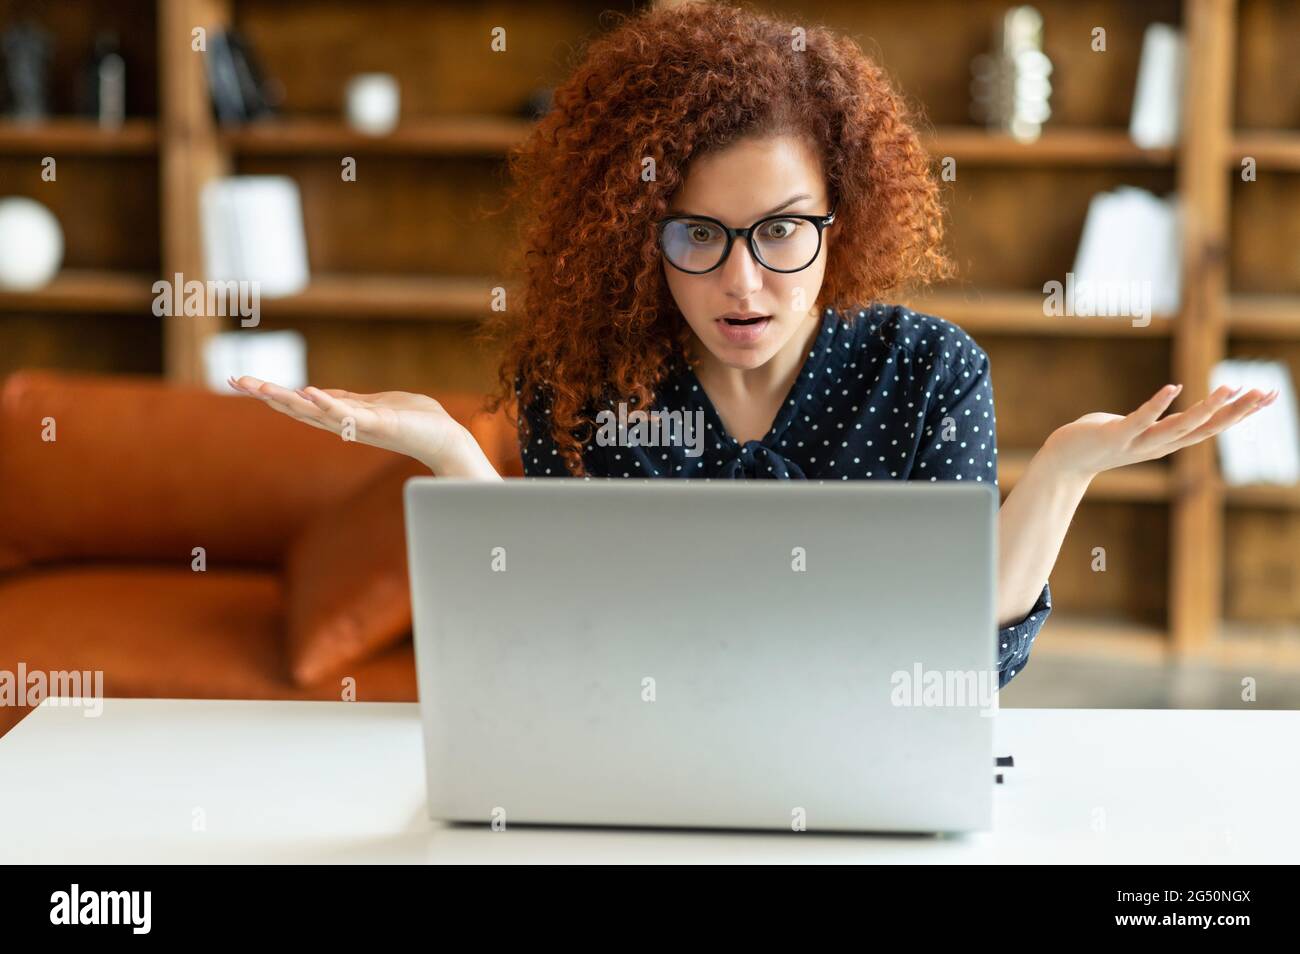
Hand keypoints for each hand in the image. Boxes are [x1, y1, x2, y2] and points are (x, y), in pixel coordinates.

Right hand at [227, 375, 470, 468]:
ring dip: (288, 399)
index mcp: (342, 417)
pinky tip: (309, 392)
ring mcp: (359, 425)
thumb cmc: (413, 421)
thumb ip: (347, 402)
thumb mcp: (373, 406)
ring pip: (316, 412)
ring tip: (261, 387)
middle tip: (236, 381)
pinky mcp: (379, 424)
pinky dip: (328, 404)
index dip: (270, 393)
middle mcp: (344, 424)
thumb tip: (318, 394)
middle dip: (267, 394)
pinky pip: (348, 415)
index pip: (299, 404)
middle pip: (298, 408)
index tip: (240, 381)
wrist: (445, 439)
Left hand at [1040, 382, 1278, 478]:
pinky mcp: (1115, 436)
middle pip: (1205, 429)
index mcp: (1165, 442)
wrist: (1062, 462)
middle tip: (1266, 393)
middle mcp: (1157, 446)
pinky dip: (1157, 405)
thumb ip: (1154, 419)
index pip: (1211, 428)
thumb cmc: (1096, 439)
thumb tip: (1169, 403)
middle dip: (1236, 411)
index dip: (1240, 414)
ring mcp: (1137, 443)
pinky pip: (1140, 419)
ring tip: (1228, 388)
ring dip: (1204, 409)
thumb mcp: (1133, 427)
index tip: (1268, 397)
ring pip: (1178, 427)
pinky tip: (1173, 388)